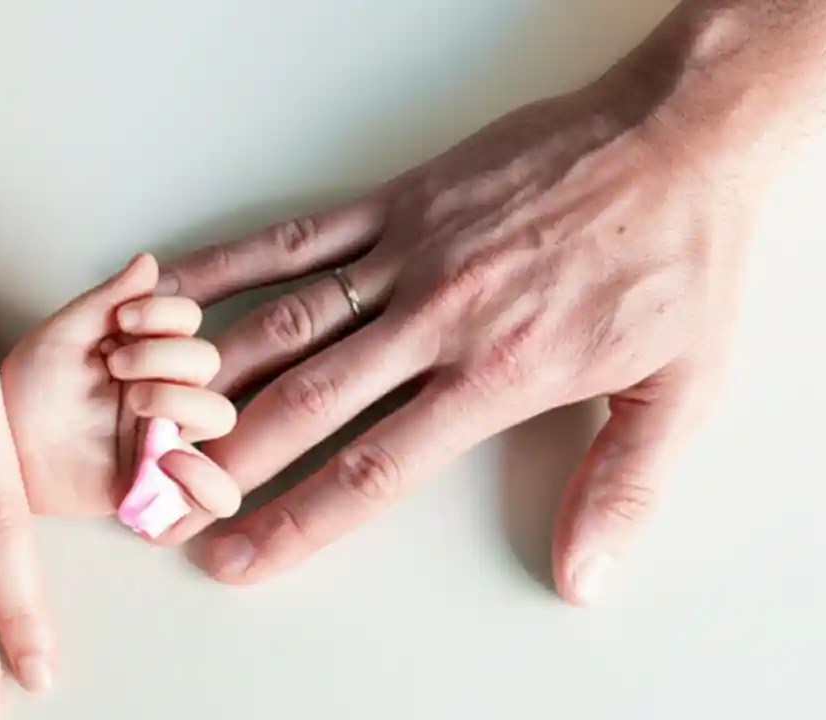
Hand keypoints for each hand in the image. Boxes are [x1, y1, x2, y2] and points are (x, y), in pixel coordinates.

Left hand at [2, 254, 240, 523]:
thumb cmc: (25, 391)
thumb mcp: (61, 335)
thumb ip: (106, 299)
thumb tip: (147, 262)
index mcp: (144, 350)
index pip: (190, 322)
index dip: (167, 314)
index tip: (123, 319)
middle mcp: (163, 391)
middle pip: (208, 363)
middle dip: (164, 357)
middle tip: (114, 366)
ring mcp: (165, 437)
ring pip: (218, 416)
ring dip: (183, 402)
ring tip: (133, 404)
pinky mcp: (160, 484)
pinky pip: (216, 492)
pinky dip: (206, 478)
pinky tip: (165, 460)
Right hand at [157, 69, 754, 604]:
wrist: (679, 139)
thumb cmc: (677, 261)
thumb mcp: (678, 391)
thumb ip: (619, 489)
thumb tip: (581, 577)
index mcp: (498, 375)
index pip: (374, 468)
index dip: (297, 521)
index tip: (238, 554)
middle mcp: (437, 320)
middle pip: (307, 402)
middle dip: (224, 461)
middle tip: (163, 498)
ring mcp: (409, 255)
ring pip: (285, 323)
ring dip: (208, 373)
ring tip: (146, 412)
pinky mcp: (399, 202)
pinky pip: (296, 237)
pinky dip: (230, 266)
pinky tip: (177, 290)